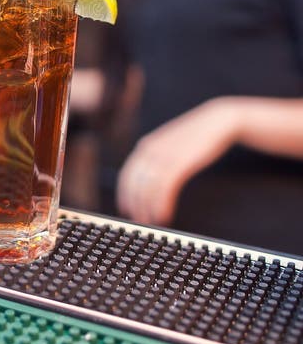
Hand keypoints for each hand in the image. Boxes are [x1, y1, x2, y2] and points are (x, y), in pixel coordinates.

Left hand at [116, 98, 237, 225]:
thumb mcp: (171, 144)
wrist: (218, 121)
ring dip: (148, 208)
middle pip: (135, 184)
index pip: (127, 175)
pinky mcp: (181, 162)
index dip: (125, 195)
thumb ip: (158, 158)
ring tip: (153, 221)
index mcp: (147, 145)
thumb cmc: (196, 136)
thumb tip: (150, 179)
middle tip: (140, 221)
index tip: (126, 210)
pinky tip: (165, 214)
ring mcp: (165, 155)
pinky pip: (165, 188)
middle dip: (136, 205)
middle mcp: (151, 150)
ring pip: (148, 188)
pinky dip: (162, 204)